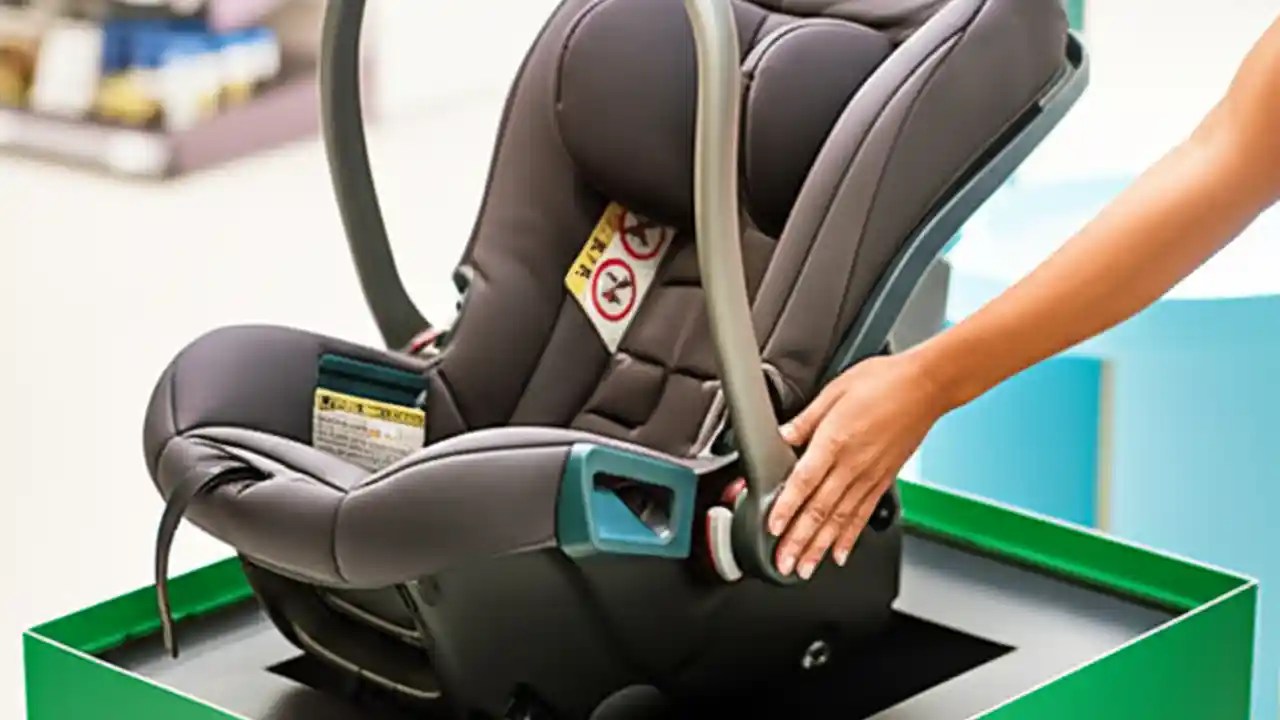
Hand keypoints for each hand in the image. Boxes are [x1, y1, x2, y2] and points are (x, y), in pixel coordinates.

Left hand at [767, 354, 947, 578]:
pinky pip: (863, 514)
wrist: (926, 386)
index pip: (805, 481)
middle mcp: (853, 464)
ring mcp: (870, 476)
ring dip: (820, 547)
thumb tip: (781, 435)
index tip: (773, 528)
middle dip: (799, 540)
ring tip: (805, 568)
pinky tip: (838, 553)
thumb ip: (806, 420)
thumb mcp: (834, 391)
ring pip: (840, 519)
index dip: (787, 507)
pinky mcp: (884, 480)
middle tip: (783, 563)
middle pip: (820, 509)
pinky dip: (850, 537)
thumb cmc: (884, 381)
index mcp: (835, 440)